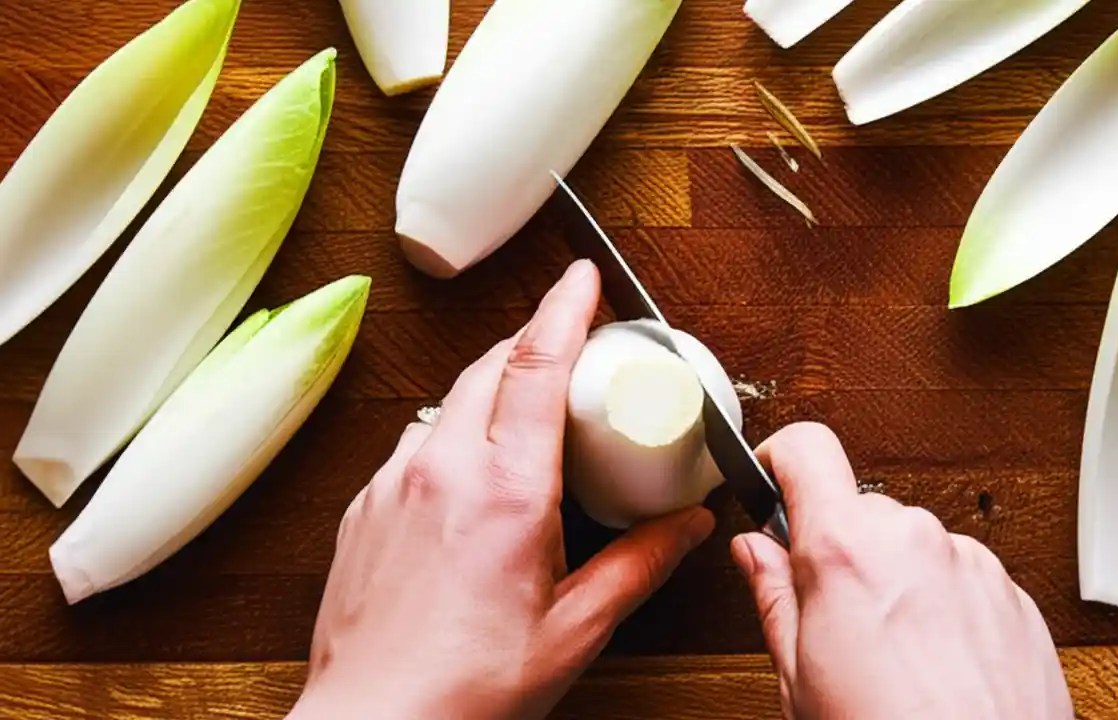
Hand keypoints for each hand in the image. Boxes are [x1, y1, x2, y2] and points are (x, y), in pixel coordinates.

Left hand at [289, 261, 714, 719]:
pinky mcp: (364, 507)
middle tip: (574, 351)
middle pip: (491, 365)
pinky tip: (473, 475)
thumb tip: (688, 526)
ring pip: (449, 399)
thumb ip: (639, 564)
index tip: (582, 275)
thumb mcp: (575, 629)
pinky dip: (454, 433)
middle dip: (534, 341)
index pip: (538, 365)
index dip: (565, 307)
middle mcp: (443, 468)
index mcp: (507, 490)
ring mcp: (394, 483)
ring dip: (493, 386)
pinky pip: (416, 441)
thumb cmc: (466, 689)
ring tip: (527, 415)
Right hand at [731, 423, 1071, 719]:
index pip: (806, 449)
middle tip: (829, 617)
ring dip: (893, 579)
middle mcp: (914, 540)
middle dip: (838, 549)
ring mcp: (970, 563)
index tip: (771, 482)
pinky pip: (958, 575)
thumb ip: (774, 597)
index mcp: (848, 551)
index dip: (779, 459)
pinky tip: (931, 663)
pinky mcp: (1011, 593)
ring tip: (889, 655)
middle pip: (858, 508)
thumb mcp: (800, 679)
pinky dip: (939, 604)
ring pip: (911, 544)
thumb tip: (754, 552)